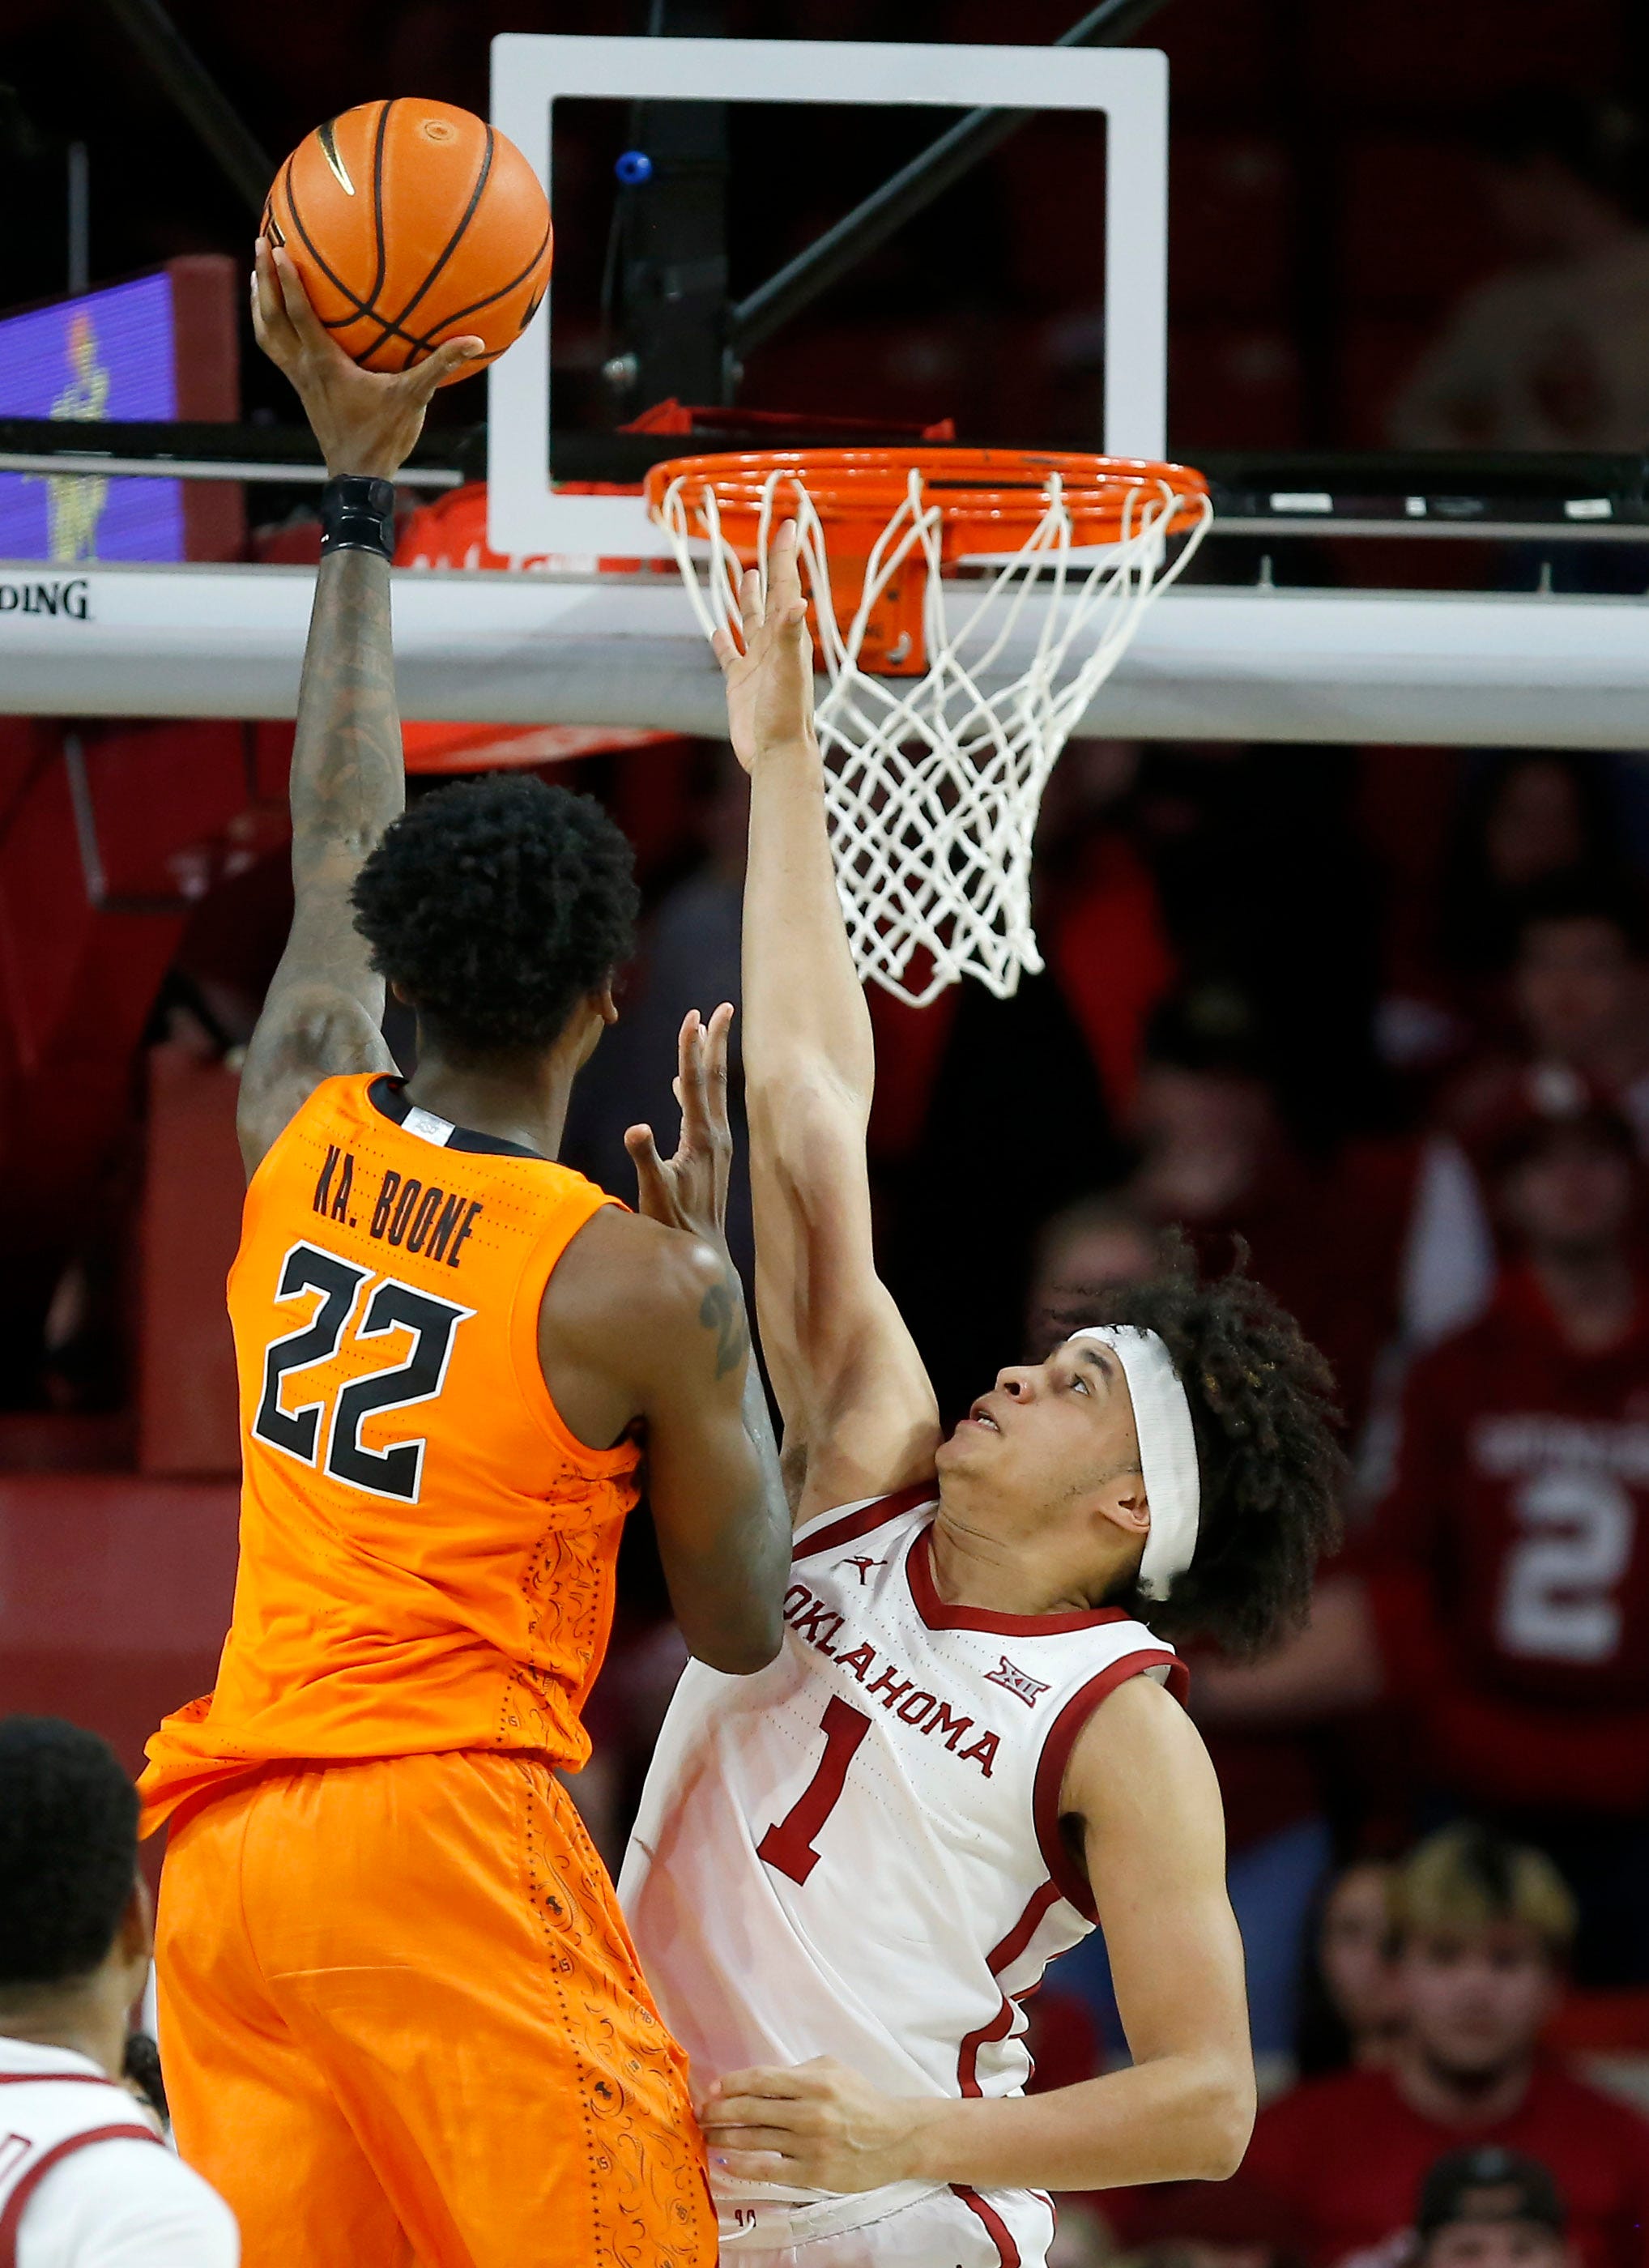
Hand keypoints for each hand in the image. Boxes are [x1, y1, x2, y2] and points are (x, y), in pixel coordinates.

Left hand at [251, 237, 482, 478]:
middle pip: (273, 317)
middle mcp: (305, 368)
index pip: (300, 315)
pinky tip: (277, 313)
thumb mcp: (414, 399)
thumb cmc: (384, 437)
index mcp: (326, 365)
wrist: (358, 477)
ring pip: (267, 333)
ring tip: (259, 270)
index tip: (280, 248)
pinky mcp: (301, 388)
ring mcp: (299, 379)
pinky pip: (277, 349)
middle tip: (261, 241)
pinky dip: (271, 326)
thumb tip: (473, 341)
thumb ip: (440, 366)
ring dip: (260, 300)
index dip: (288, 281)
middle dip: (264, 278)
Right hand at [624, 1004, 735, 1247]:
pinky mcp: (713, 1153)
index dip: (691, 1047)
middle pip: (715, 1077)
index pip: (694, 1082)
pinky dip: (696, 1087)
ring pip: (713, 1090)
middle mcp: (716, 1134)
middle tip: (723, 1007)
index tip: (693, 1014)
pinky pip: (705, 1108)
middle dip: (717, 1040)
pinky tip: (682, 1081)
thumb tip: (635, 1128)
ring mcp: (718, 1143)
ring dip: (710, 1058)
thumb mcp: (653, 1192)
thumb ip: (645, 1158)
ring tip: (707, 1030)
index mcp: (701, 1137)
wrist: (705, 1251)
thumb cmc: (675, 1225)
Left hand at [698, 2058, 938, 2193]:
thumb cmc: (861, 2100)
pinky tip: (727, 2161)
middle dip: (719, 2111)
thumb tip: (758, 2080)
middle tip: (701, 2113)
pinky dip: (743, 2165)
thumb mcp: (833, 2070)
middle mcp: (809, 2112)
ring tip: (708, 2135)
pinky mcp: (812, 2173)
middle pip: (751, 2110)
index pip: (761, 2079)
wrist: (897, 2138)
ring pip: (755, 2140)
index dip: (732, 2084)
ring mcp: (810, 2145)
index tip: (713, 2089)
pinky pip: (768, 2170)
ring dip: (724, 2137)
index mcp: (814, 2082)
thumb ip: (797, 2072)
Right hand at [714, 517, 817, 774]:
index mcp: (787, 638)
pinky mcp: (740, 685)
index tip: (789, 525)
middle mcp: (774, 646)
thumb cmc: (787, 716)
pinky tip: (718, 631)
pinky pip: (730, 656)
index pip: (785, 586)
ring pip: (750, 622)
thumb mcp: (787, 672)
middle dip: (772, 567)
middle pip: (770, 597)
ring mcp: (757, 665)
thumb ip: (789, 636)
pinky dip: (724, 641)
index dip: (784, 556)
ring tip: (746, 574)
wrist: (778, 755)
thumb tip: (796, 601)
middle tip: (775, 538)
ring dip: (748, 599)